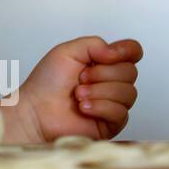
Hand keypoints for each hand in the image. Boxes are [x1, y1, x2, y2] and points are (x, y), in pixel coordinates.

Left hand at [2, 36, 142, 142]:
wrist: (35, 111)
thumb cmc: (46, 83)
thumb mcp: (67, 52)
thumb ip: (94, 44)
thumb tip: (116, 52)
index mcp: (102, 62)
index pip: (132, 52)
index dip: (128, 51)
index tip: (110, 54)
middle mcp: (111, 81)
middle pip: (131, 72)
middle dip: (103, 73)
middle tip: (80, 78)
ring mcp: (113, 102)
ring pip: (128, 93)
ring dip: (98, 91)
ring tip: (78, 95)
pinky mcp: (111, 123)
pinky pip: (120, 112)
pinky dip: (99, 107)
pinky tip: (83, 108)